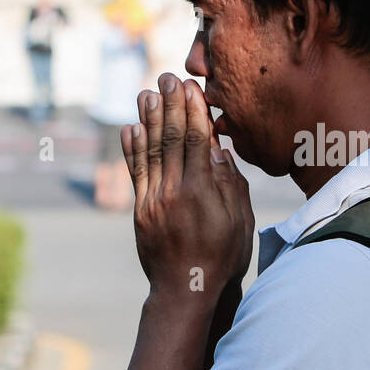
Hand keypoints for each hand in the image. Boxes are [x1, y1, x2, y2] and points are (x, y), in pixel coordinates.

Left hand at [120, 74, 253, 300]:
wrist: (187, 291)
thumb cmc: (223, 258)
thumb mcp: (239, 221)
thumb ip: (228, 183)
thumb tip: (216, 148)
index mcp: (202, 193)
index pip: (196, 140)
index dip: (192, 111)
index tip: (189, 87)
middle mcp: (173, 192)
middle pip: (170, 139)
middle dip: (168, 106)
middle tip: (165, 78)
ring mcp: (153, 201)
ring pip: (149, 151)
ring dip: (147, 119)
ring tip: (145, 93)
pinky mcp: (141, 211)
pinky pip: (135, 173)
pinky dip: (132, 149)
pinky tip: (130, 128)